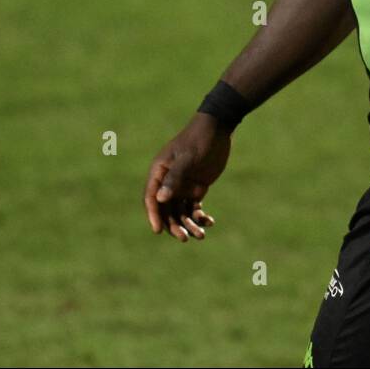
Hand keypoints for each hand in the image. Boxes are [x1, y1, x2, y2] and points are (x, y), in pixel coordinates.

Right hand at [143, 113, 230, 242]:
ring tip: (201, 235)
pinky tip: (209, 222)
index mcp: (159, 172)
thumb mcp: (187, 159)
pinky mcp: (195, 189)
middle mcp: (167, 182)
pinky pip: (194, 208)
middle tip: (184, 238)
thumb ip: (174, 178)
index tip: (158, 231)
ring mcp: (181, 186)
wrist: (217, 130)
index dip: (153, 215)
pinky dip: (199, 217)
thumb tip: (160, 199)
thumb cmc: (198, 140)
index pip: (151, 198)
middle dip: (174, 225)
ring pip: (180, 212)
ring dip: (188, 224)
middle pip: (166, 210)